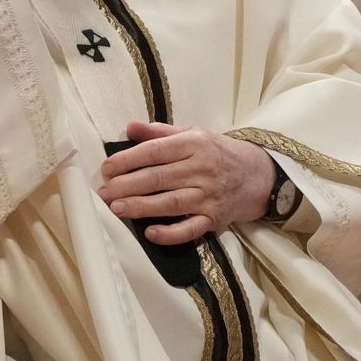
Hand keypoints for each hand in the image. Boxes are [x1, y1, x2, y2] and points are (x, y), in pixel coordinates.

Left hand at [97, 121, 276, 245]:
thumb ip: (160, 132)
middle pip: (159, 178)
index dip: (129, 159)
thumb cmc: (217, 153)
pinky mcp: (214, 219)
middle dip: (127, 185)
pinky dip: (170, 233)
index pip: (156, 151)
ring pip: (170, 202)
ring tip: (116, 209)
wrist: (257, 175)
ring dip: (141, 207)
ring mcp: (209, 196)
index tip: (107, 168)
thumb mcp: (193, 134)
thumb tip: (129, 127)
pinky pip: (190, 229)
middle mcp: (202, 168)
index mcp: (194, 144)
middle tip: (102, 193)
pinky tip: (150, 233)